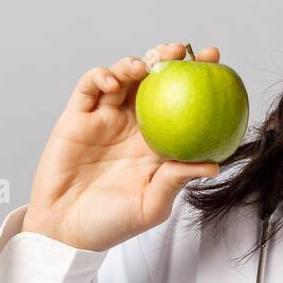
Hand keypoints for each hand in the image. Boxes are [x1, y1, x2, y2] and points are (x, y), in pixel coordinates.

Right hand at [21, 42, 223, 251]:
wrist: (67, 231)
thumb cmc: (113, 222)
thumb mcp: (153, 205)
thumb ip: (177, 180)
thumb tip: (215, 165)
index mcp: (158, 140)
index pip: (182, 100)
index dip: (197, 78)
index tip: (215, 60)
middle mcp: (134, 124)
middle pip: (153, 79)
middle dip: (168, 57)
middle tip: (182, 50)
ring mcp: (105, 118)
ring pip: (122, 75)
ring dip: (134, 63)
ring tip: (145, 67)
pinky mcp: (77, 118)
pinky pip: (89, 87)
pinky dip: (101, 76)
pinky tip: (114, 81)